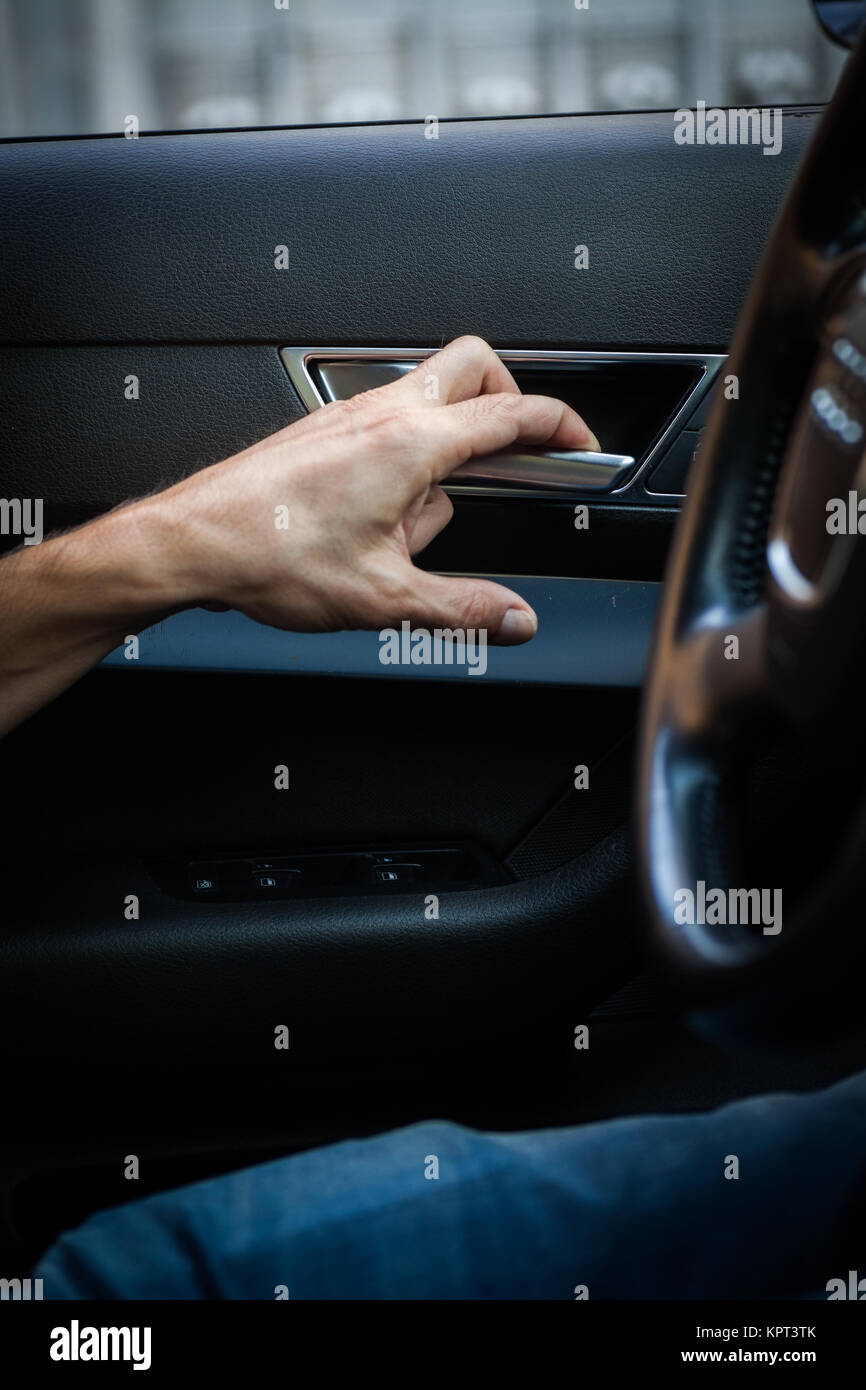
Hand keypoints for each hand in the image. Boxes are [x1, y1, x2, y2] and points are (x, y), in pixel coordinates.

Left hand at [0, 336, 597, 735]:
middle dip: (509, 400)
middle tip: (519, 452)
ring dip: (449, 446)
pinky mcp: (325, 431)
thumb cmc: (269, 554)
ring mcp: (349, 415)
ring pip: (429, 399)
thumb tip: (514, 618)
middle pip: (474, 366)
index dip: (560, 425)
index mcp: (411, 443)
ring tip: (419, 526)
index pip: (512, 413)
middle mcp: (381, 413)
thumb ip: (462, 610)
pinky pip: (388, 425)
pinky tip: (378, 520)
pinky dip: (406, 458)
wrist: (194, 543)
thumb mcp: (384, 598)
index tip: (581, 443)